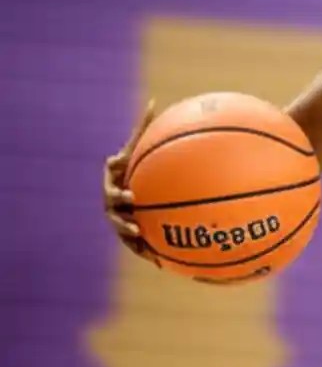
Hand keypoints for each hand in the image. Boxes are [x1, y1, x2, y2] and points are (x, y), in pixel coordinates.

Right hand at [102, 99, 158, 264]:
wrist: (129, 187)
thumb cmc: (136, 164)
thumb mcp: (139, 149)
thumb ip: (144, 129)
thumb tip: (152, 103)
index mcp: (115, 186)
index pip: (113, 191)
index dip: (119, 194)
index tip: (131, 195)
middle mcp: (114, 206)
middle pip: (115, 218)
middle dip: (122, 223)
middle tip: (135, 226)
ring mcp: (120, 220)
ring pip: (124, 235)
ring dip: (133, 243)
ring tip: (148, 249)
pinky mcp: (131, 235)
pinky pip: (139, 246)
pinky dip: (148, 254)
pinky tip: (163, 263)